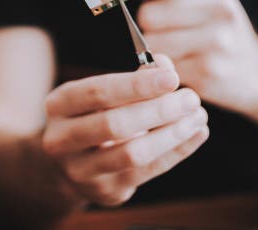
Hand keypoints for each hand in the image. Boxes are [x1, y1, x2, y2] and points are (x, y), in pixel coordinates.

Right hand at [41, 55, 208, 206]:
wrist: (69, 164)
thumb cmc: (93, 116)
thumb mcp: (103, 93)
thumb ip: (135, 77)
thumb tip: (165, 67)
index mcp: (59, 104)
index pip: (98, 92)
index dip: (137, 85)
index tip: (172, 77)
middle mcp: (62, 139)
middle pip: (114, 124)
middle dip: (158, 110)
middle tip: (191, 98)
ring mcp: (81, 170)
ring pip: (132, 153)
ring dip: (172, 134)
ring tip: (198, 116)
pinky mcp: (105, 191)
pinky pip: (147, 171)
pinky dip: (176, 151)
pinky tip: (196, 134)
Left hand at [131, 0, 257, 113]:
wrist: (253, 68)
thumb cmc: (215, 23)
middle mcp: (219, 7)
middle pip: (149, 14)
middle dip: (147, 22)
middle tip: (164, 26)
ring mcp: (217, 41)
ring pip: (153, 43)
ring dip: (155, 47)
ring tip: (174, 45)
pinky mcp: (210, 72)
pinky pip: (163, 67)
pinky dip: (165, 67)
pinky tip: (183, 62)